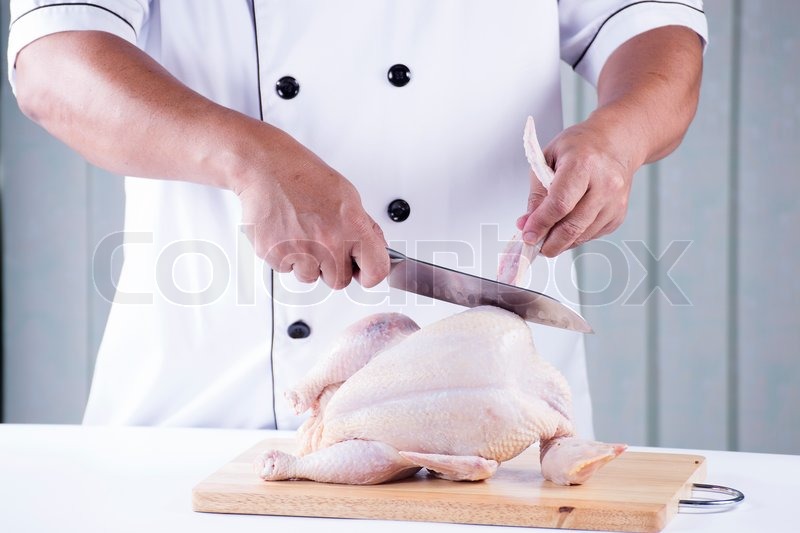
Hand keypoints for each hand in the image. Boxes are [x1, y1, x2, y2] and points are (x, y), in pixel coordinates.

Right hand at [235, 130, 388, 288]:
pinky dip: (286, 256)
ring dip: (308, 263)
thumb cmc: (303, 176)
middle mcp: (328, 242)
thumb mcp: (347, 195)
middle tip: (325, 245)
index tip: (363, 270)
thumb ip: (363, 226)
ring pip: (311, 277)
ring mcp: (301, 251)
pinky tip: (286, 233)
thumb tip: (373, 246)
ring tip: (302, 234)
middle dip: (334, 267)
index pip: (376, 270)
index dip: (369, 273)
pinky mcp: (276, 255)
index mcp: (352, 226)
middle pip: (340, 281)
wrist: (265, 168)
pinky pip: (286, 270)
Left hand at [516, 116, 638, 256]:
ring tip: (546, 236)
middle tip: (534, 246)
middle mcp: (604, 184)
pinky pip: (592, 235)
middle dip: (549, 243)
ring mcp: (615, 202)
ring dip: (560, 242)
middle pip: (572, 226)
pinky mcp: (618, 215)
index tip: (527, 236)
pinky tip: (567, 225)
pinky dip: (575, 237)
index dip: (541, 224)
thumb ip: (537, 194)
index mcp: (583, 164)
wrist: (616, 144)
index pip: (560, 204)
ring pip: (582, 235)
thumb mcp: (548, 159)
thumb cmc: (580, 147)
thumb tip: (527, 224)